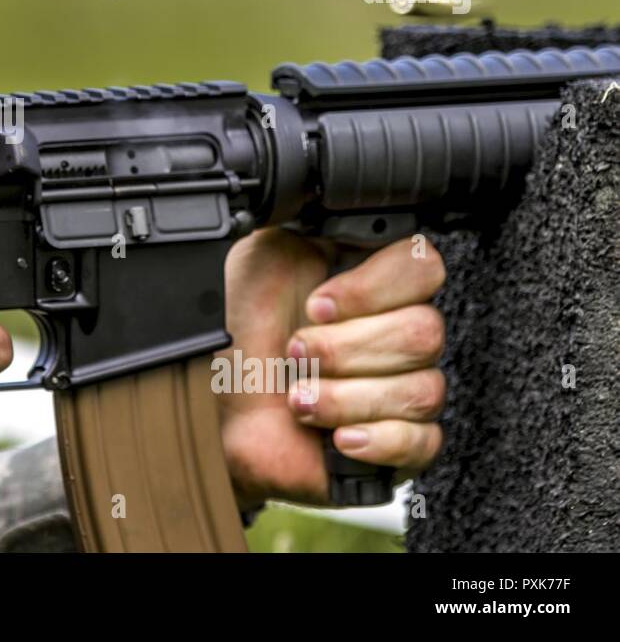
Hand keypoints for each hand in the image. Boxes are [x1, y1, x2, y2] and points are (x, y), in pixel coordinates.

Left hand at [216, 228, 445, 508]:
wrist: (220, 412)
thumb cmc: (237, 339)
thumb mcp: (258, 261)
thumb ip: (303, 225)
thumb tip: (332, 204)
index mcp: (369, 282)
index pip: (422, 266)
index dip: (373, 288)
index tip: (317, 304)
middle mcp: (394, 330)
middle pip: (424, 332)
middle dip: (345, 349)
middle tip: (296, 354)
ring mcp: (402, 387)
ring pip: (420, 389)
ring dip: (344, 397)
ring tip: (298, 398)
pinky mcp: (400, 442)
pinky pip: (421, 441)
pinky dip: (376, 438)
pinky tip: (338, 435)